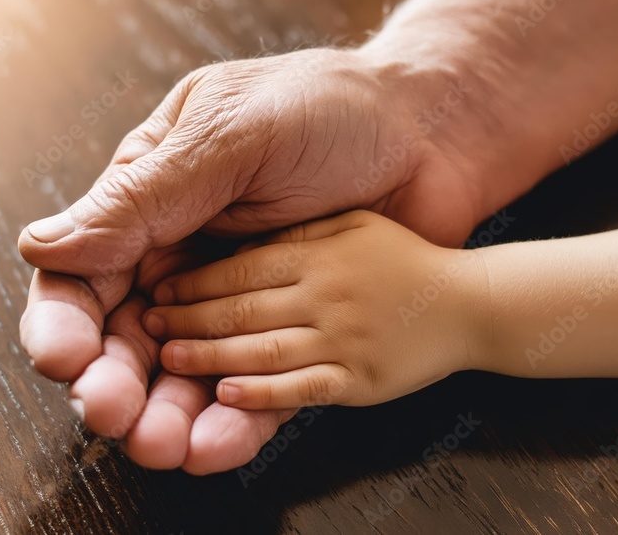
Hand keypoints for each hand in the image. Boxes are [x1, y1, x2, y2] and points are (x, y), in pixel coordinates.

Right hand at [18, 48, 486, 470]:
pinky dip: (232, 420)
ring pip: (181, 374)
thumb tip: (41, 247)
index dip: (64, 321)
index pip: (84, 273)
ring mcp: (237, 300)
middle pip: (123, 339)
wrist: (429, 134)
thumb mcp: (230, 137)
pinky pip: (252, 388)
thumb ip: (144, 198)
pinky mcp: (289, 334)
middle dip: (111, 384)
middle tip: (115, 415)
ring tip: (166, 445)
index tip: (66, 358)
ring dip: (164, 416)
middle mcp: (183, 257)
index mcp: (150, 201)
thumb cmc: (328, 112)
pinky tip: (218, 443)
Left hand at [143, 211, 490, 408]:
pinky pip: (301, 388)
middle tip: (147, 327)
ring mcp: (343, 338)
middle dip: (188, 319)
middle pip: (241, 309)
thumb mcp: (354, 222)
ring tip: (171, 359)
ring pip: (262, 349)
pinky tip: (226, 394)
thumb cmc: (407, 259)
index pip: (242, 268)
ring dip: (208, 356)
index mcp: (322, 253)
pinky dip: (261, 393)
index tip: (159, 291)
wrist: (470, 303)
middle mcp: (327, 293)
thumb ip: (299, 231)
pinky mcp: (359, 379)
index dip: (194, 282)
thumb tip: (238, 243)